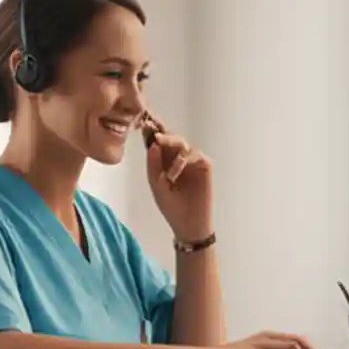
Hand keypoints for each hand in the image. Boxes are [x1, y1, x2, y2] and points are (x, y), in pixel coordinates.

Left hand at [142, 112, 212, 241]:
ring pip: (182, 143)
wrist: (188, 224)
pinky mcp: (205, 166)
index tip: (143, 124)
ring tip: (160, 151)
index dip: (152, 132)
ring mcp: (192, 160)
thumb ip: (153, 165)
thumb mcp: (156, 185)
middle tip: (153, 133)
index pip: (159, 142)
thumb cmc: (171, 207)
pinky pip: (195, 155)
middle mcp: (178, 157)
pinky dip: (183, 161)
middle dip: (162, 134)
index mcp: (165, 161)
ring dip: (171, 146)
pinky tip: (174, 173)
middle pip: (171, 137)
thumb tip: (153, 144)